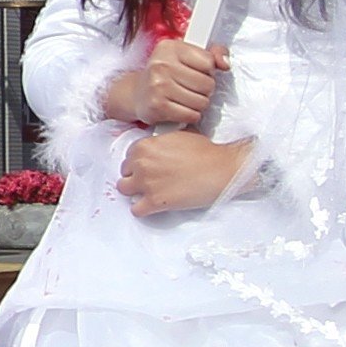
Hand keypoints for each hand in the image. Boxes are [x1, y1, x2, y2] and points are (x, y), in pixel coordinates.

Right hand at [104, 37, 228, 128]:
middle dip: (205, 89)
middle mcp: (161, 65)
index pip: (209, 62)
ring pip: (202, 102)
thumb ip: (212, 54)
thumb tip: (226, 63)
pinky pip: (191, 115)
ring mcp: (158, 86)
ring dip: (198, 104)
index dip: (208, 70)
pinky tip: (180, 109)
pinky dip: (190, 115)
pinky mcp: (158, 106)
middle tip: (192, 88)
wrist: (137, 93)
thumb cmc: (167, 73)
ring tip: (186, 98)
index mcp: (170, 48)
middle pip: (207, 84)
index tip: (197, 72)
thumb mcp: (186, 56)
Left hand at [119, 129, 253, 217]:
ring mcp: (146, 183)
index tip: (147, 169)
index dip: (138, 164)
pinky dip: (142, 210)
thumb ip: (161, 141)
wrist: (222, 169)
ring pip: (124, 190)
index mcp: (145, 146)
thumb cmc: (206, 152)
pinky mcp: (155, 201)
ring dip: (135, 193)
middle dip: (136, 177)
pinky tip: (153, 207)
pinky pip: (136, 210)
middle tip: (151, 182)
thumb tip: (159, 144)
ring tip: (149, 194)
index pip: (128, 157)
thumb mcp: (179, 136)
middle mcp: (141, 163)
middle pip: (125, 173)